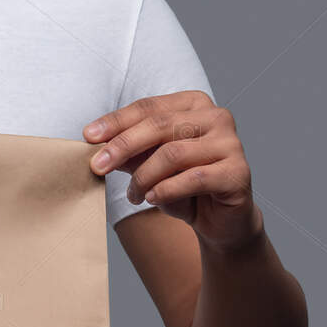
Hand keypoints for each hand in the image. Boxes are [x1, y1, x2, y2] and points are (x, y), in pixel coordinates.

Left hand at [83, 91, 261, 250]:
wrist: (220, 221)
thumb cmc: (183, 187)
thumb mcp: (150, 164)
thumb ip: (129, 150)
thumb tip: (95, 143)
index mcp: (194, 104)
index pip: (148, 107)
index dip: (116, 122)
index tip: (88, 137)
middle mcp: (217, 116)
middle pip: (159, 125)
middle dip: (122, 146)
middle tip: (96, 167)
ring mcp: (231, 143)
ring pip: (173, 153)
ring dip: (144, 177)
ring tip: (134, 195)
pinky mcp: (238, 172)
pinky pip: (193, 178)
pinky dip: (166, 189)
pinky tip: (152, 199)